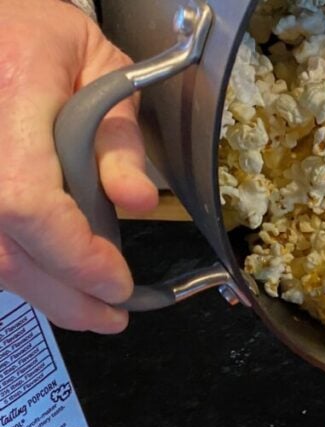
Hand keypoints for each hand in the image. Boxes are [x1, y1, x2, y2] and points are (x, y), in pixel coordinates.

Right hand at [0, 0, 156, 332]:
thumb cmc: (42, 36)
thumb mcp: (104, 67)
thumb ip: (120, 139)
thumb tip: (136, 202)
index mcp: (13, 95)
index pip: (28, 202)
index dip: (74, 255)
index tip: (119, 283)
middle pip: (3, 245)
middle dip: (64, 295)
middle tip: (113, 316)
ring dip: (41, 291)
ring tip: (91, 306)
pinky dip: (18, 266)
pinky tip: (54, 277)